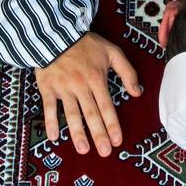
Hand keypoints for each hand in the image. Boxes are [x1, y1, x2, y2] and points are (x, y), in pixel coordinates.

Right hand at [34, 33, 141, 156]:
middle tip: (104, 152)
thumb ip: (127, 72)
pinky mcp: (47, 87)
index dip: (112, 125)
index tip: (117, 141)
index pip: (107, 107)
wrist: (56, 33)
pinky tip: (53, 137)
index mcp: (97, 79)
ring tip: (83, 149)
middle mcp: (80, 86)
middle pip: (91, 114)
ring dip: (77, 133)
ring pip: (71, 114)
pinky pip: (48, 107)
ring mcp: (63, 88)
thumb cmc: (86, 44)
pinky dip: (50, 122)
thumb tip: (137, 93)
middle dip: (98, 134)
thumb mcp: (112, 52)